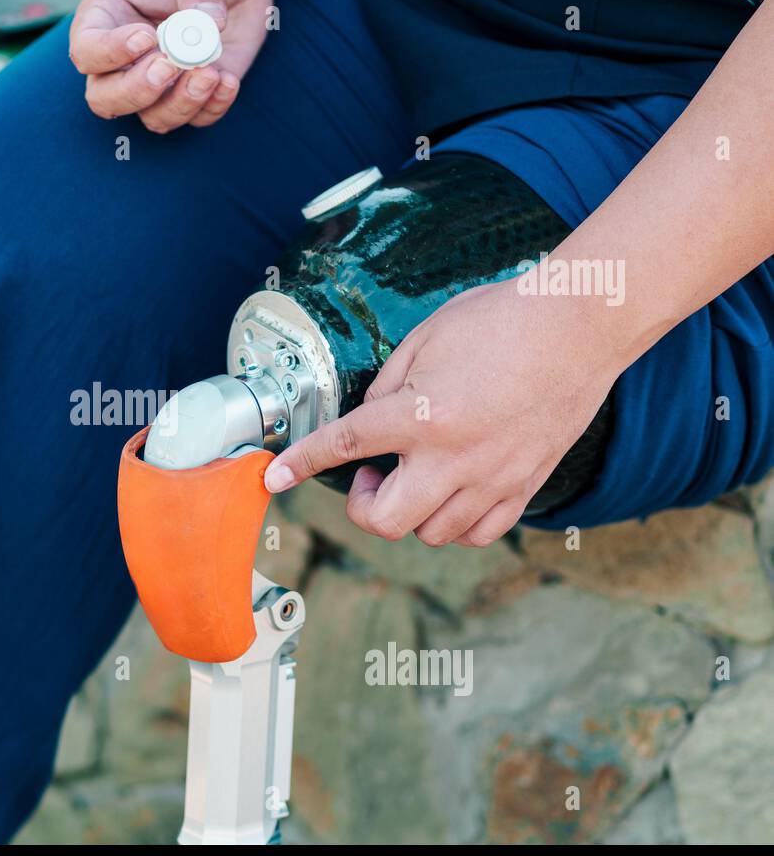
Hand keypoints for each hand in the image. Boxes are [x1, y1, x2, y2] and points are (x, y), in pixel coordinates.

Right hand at [69, 0, 276, 132]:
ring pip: (152, 118)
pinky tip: (228, 79)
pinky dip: (212, 107)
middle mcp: (127, 59)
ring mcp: (160, 83)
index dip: (108, 53)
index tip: (145, 37)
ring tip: (210, 73)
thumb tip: (209, 21)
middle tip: (168, 67)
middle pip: (105, 99)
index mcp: (109, 18)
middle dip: (136, 92)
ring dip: (180, 104)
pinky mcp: (193, 95)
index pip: (86, 51)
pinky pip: (196, 120)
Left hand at [262, 279, 626, 546]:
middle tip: (368, 473)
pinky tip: (451, 492)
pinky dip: (454, 523)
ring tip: (415, 475)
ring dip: (409, 511)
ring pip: (430, 534)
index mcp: (420, 415)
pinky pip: (478, 533)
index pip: (343, 446)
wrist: (580, 325)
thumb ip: (386, 385)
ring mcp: (492, 478)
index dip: (301, 464)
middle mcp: (453, 457)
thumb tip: (368, 420)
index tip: (276, 478)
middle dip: (361, 504)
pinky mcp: (525, 486)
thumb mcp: (424, 339)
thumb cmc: (502, 321)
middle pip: (384, 521)